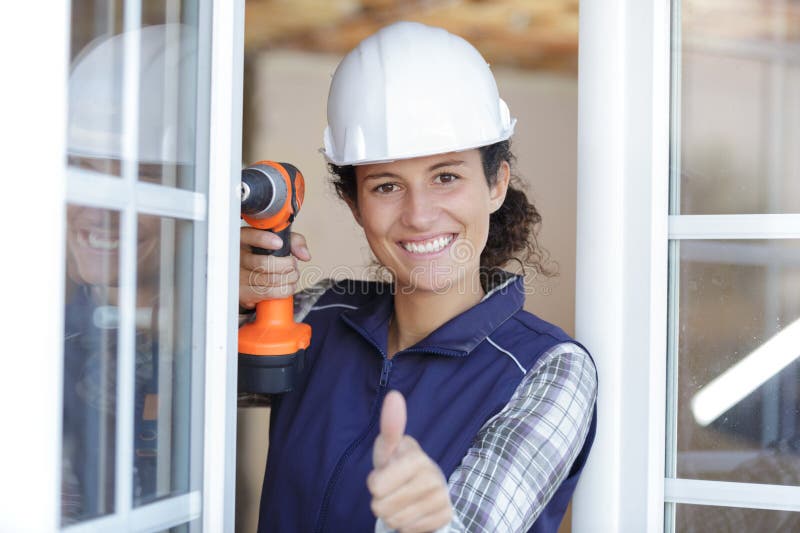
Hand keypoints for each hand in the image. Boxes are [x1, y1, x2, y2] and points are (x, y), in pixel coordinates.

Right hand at [239, 227, 310, 309]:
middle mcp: (238, 257)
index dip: (264, 240)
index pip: (250, 237)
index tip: (279, 243)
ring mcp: (239, 277)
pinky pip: (269, 293)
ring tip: (293, 275)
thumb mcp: (278, 241)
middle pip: (265, 263)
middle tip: (294, 265)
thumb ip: (294, 241)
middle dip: (288, 265)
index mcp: (244, 239)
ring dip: (289, 278)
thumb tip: (304, 255)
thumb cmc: (264, 255)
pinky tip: (289, 286)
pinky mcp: (244, 293)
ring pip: (270, 280)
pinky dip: (285, 290)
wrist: (248, 277)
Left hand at [368, 391, 452, 532]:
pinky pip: (409, 531)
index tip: (385, 473)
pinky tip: (413, 510)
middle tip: (393, 489)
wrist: (424, 483)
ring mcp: (442, 497)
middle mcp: (433, 476)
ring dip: (393, 514)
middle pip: (382, 507)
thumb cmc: (398, 464)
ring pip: (395, 521)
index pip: (376, 487)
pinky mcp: (445, 515)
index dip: (375, 484)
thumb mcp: (388, 448)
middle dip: (381, 501)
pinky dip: (406, 525)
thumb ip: (390, 426)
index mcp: (417, 458)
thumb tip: (394, 395)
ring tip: (401, 500)